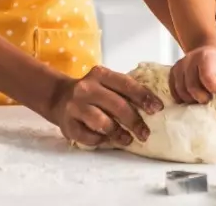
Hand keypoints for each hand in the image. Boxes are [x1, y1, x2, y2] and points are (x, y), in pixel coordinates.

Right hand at [46, 65, 162, 147]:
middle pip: (117, 105)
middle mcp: (86, 88)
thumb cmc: (91, 92)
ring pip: (102, 122)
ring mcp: (75, 106)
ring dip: (119, 133)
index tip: (157, 108)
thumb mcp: (105, 83)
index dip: (143, 97)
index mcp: (100, 74)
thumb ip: (124, 90)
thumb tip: (154, 106)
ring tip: (128, 139)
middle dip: (135, 121)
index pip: (126, 84)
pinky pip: (89, 137)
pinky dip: (101, 140)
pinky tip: (107, 140)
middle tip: (145, 133)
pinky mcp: (68, 124)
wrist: (58, 97)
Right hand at [170, 45, 215, 103]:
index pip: (206, 75)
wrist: (205, 51)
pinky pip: (174, 90)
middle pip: (192, 86)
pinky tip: (191, 99)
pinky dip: (181, 98)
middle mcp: (190, 59)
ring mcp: (180, 65)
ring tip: (200, 100)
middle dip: (201, 98)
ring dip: (191, 100)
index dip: (212, 88)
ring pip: (181, 90)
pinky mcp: (173, 72)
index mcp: (207, 56)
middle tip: (209, 101)